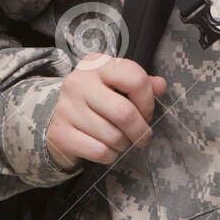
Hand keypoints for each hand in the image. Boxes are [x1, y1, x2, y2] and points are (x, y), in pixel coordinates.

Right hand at [44, 56, 166, 170]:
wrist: (59, 119)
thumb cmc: (97, 100)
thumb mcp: (118, 85)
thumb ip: (140, 83)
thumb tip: (161, 85)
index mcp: (96, 64)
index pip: (134, 78)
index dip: (148, 100)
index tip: (146, 112)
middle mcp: (78, 82)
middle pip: (124, 113)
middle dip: (140, 130)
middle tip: (143, 136)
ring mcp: (66, 108)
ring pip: (113, 136)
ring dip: (124, 144)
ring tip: (121, 140)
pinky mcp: (60, 133)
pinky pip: (99, 151)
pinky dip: (110, 155)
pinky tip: (107, 149)